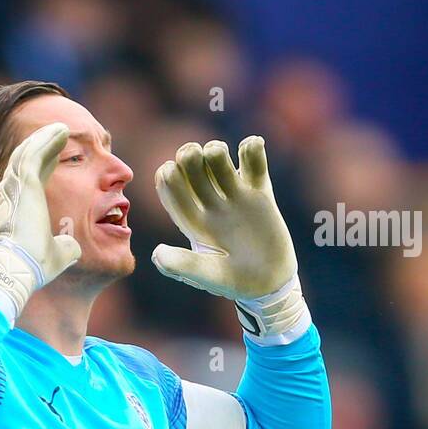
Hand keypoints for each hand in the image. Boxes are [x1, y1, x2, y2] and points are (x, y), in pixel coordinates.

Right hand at [0, 122, 81, 316]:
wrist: (19, 268)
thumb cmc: (34, 266)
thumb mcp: (55, 253)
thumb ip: (63, 246)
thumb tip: (72, 247)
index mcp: (18, 208)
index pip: (33, 180)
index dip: (46, 166)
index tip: (57, 156)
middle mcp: (11, 194)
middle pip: (29, 162)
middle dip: (43, 147)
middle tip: (59, 134)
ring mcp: (14, 186)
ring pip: (29, 153)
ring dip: (45, 139)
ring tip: (60, 127)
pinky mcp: (23, 181)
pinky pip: (35, 152)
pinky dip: (47, 139)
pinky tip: (61, 128)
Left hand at [153, 136, 308, 339]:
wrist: (270, 284)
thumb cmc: (235, 282)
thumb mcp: (208, 277)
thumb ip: (183, 266)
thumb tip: (157, 253)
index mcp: (191, 219)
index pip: (170, 187)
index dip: (168, 175)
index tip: (172, 173)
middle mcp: (209, 204)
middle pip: (191, 166)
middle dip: (189, 155)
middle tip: (195, 156)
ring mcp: (234, 196)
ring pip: (218, 160)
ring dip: (215, 150)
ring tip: (219, 153)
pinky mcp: (260, 194)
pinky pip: (254, 164)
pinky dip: (253, 148)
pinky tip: (252, 145)